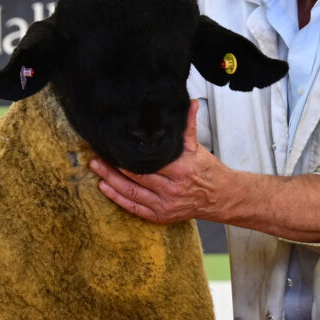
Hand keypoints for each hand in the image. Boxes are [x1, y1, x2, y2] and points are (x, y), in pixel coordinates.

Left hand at [90, 103, 232, 224]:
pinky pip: (135, 208)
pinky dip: (118, 198)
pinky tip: (104, 187)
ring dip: (110, 180)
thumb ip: (188, 127)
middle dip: (114, 165)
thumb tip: (190, 103)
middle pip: (137, 175)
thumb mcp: (198, 148)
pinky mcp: (161, 215)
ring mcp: (166, 204)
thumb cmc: (208, 172)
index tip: (114, 142)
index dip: (130, 153)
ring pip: (132, 192)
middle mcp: (173, 188)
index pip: (150, 160)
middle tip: (96, 154)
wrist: (222, 198)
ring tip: (96, 167)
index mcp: (182, 169)